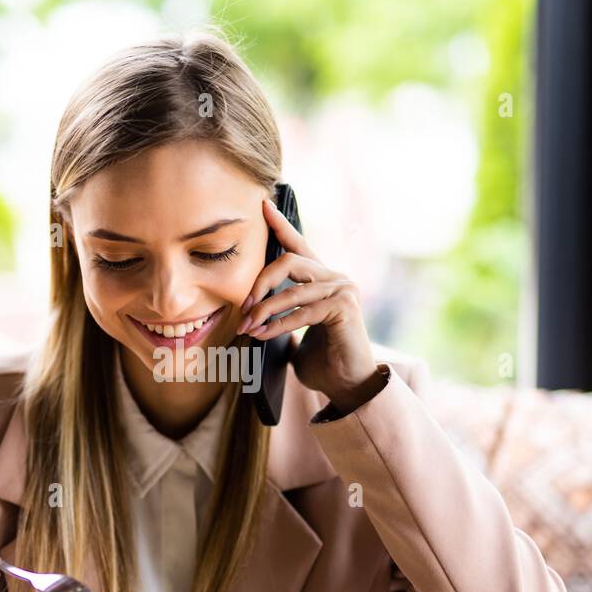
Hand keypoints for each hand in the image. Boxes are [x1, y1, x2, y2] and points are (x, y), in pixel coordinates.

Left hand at [236, 195, 379, 413]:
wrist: (349, 386)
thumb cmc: (322, 362)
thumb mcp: (293, 333)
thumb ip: (279, 315)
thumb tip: (249, 313)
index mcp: (323, 279)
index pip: (299, 245)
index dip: (280, 225)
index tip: (262, 205)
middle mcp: (336, 278)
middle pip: (289, 260)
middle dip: (260, 282)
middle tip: (242, 307)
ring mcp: (343, 290)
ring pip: (292, 289)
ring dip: (264, 309)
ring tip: (246, 326)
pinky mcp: (345, 308)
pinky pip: (302, 312)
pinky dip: (278, 324)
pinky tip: (262, 334)